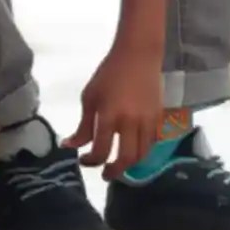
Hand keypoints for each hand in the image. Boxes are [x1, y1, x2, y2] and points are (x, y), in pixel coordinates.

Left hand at [64, 46, 162, 179]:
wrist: (139, 55)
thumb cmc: (109, 73)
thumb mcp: (90, 97)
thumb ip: (83, 126)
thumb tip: (71, 146)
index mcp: (110, 116)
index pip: (101, 151)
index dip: (90, 161)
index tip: (83, 159)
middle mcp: (131, 122)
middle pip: (125, 158)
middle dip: (113, 171)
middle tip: (105, 174)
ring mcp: (147, 120)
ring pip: (142, 154)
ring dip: (129, 164)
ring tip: (119, 164)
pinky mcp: (158, 117)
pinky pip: (151, 142)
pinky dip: (142, 151)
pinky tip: (132, 148)